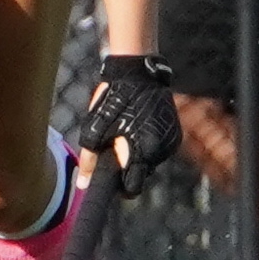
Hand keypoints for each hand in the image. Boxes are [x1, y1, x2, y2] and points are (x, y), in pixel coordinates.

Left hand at [77, 54, 182, 195]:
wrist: (138, 71)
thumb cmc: (113, 99)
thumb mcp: (95, 127)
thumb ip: (89, 159)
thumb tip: (82, 185)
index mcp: (142, 152)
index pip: (132, 188)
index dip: (120, 188)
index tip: (113, 180)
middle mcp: (161, 151)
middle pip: (143, 176)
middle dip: (130, 169)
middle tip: (117, 149)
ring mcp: (171, 142)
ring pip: (152, 163)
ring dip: (141, 157)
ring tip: (129, 134)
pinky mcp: (176, 134)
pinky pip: (161, 150)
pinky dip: (150, 146)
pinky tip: (140, 129)